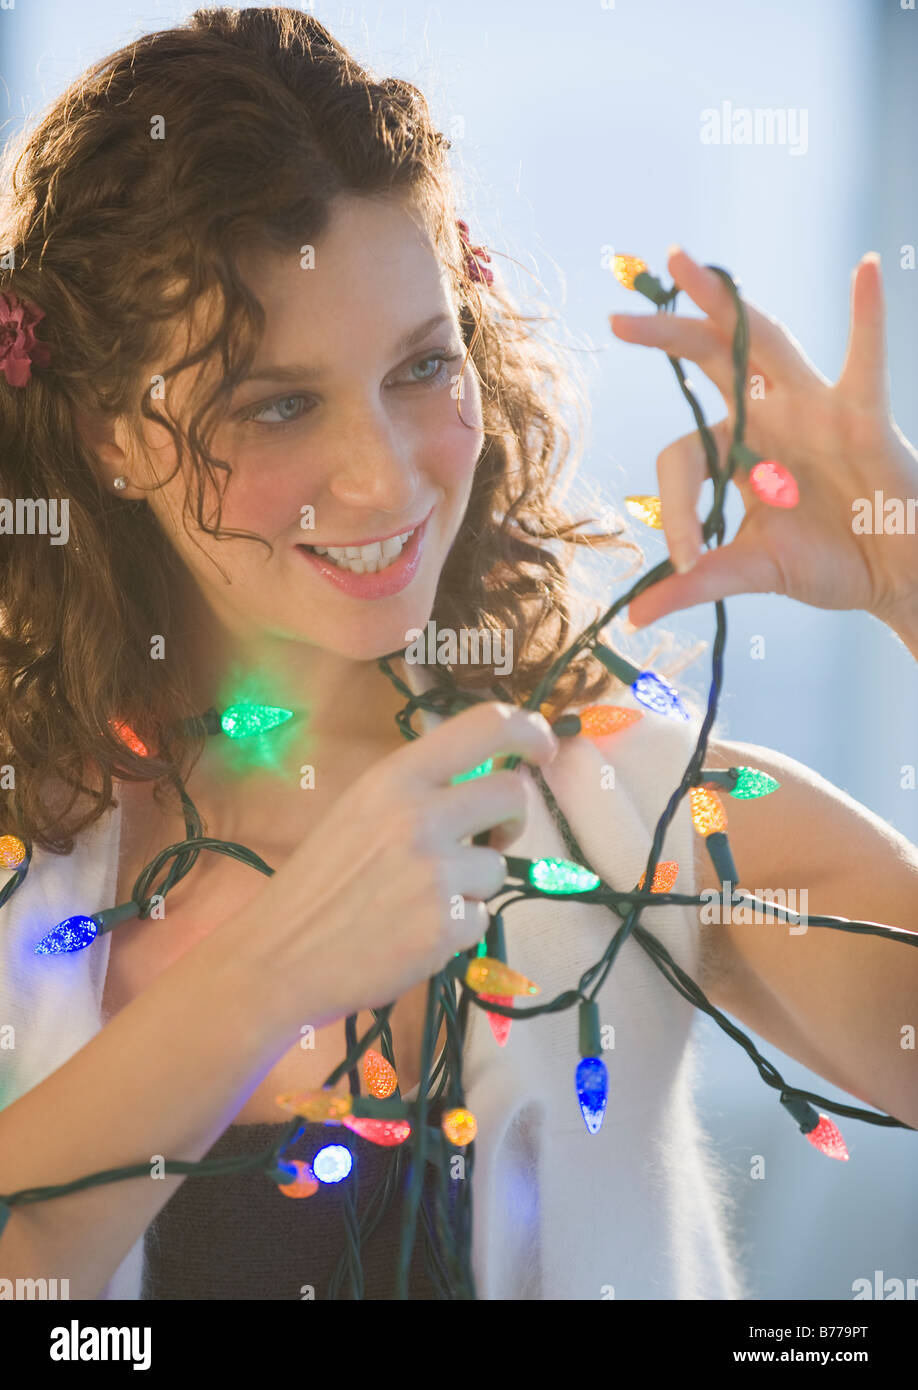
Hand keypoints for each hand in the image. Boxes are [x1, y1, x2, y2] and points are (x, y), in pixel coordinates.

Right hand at [226, 702, 557, 1031]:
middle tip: (488, 838)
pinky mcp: (445, 926)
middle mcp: (418, 815)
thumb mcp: (360, 810)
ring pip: (498, 865)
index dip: (530, 730)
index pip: (485, 725)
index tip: (542, 749)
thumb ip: (420, 790)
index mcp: (395, 778)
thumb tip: (490, 778)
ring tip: (419, 898)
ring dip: (473, 884)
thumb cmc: (321, 883)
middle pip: (512, 793)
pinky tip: (413, 932)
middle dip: (510, 819)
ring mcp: (435, 872)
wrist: (279, 956)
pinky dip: (457, 929)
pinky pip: (482, 917)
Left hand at [609, 247, 917, 632]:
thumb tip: (635, 620)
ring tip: (684, 264)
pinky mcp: (863, 415)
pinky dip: (869, 317)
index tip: (684, 558)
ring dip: (725, 303)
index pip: (683, 457)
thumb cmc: (828, 563)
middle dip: (666, 335)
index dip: (674, 508)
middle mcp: (768, 417)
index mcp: (737, 450)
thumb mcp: (751, 571)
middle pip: (708, 361)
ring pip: (763, 342)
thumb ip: (696, 585)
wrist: (892, 574)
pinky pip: (866, 361)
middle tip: (616, 320)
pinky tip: (869, 270)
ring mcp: (813, 408)